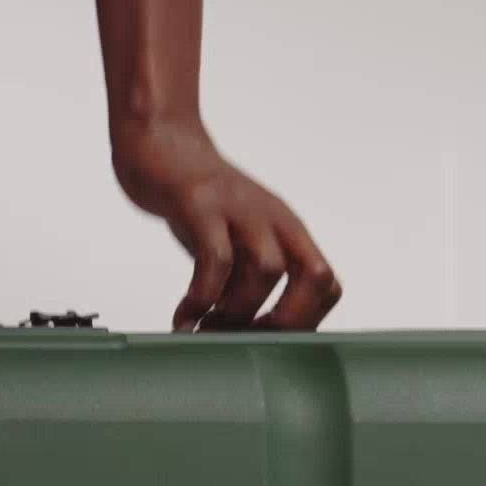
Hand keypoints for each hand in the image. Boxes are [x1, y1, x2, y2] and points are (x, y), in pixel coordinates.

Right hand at [110, 114, 342, 332]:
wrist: (159, 143)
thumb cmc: (198, 202)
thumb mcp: (237, 241)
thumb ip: (250, 278)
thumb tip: (250, 333)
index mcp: (288, 231)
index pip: (327, 283)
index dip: (306, 321)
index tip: (268, 341)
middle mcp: (273, 219)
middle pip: (314, 277)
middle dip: (284, 323)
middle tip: (243, 342)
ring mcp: (239, 209)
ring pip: (268, 271)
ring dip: (237, 312)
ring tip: (206, 327)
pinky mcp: (201, 204)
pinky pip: (216, 259)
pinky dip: (202, 298)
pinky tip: (184, 314)